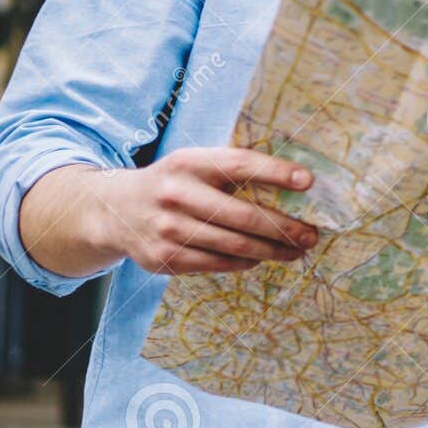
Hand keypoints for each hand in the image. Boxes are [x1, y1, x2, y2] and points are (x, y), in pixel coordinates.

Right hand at [94, 146, 318, 274]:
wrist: (115, 210)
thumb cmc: (174, 183)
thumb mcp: (194, 164)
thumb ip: (233, 169)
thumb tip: (294, 183)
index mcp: (189, 163)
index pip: (240, 165)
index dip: (275, 172)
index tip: (307, 181)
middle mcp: (176, 195)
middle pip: (243, 216)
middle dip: (284, 228)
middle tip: (312, 234)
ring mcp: (168, 230)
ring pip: (234, 245)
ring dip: (272, 250)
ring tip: (296, 250)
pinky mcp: (165, 259)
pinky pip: (217, 264)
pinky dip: (245, 262)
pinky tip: (260, 258)